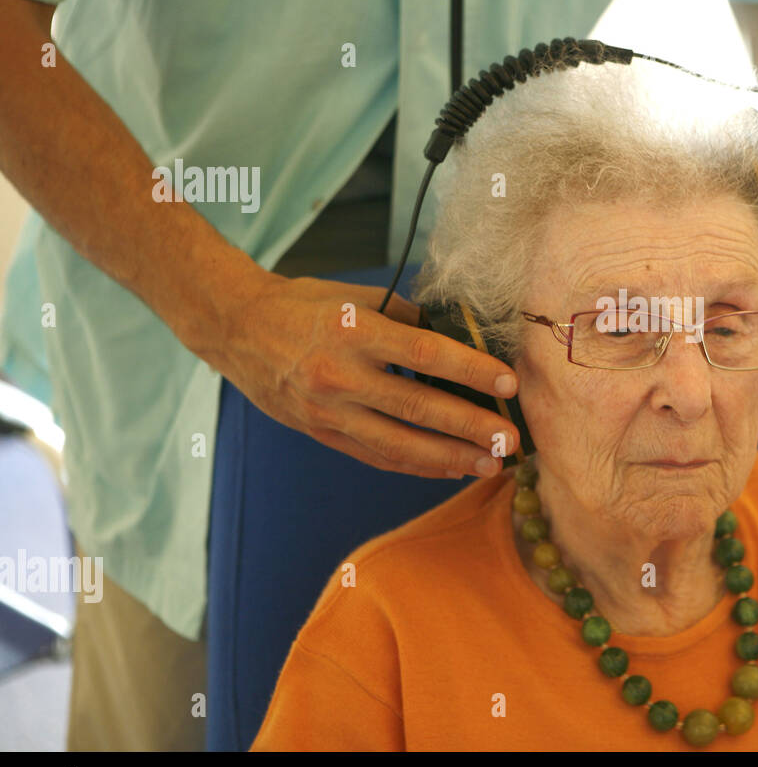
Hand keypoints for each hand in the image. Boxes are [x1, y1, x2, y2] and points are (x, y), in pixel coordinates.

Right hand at [211, 274, 519, 478]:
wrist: (236, 328)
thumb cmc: (305, 305)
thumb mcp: (356, 298)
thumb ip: (408, 318)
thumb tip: (462, 339)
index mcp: (354, 332)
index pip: (424, 353)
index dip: (470, 370)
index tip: (508, 383)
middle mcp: (341, 376)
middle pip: (418, 407)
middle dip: (471, 428)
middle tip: (511, 441)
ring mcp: (328, 411)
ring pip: (399, 444)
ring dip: (450, 459)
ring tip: (490, 465)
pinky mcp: (321, 433)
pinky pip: (377, 456)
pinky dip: (418, 466)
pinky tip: (451, 468)